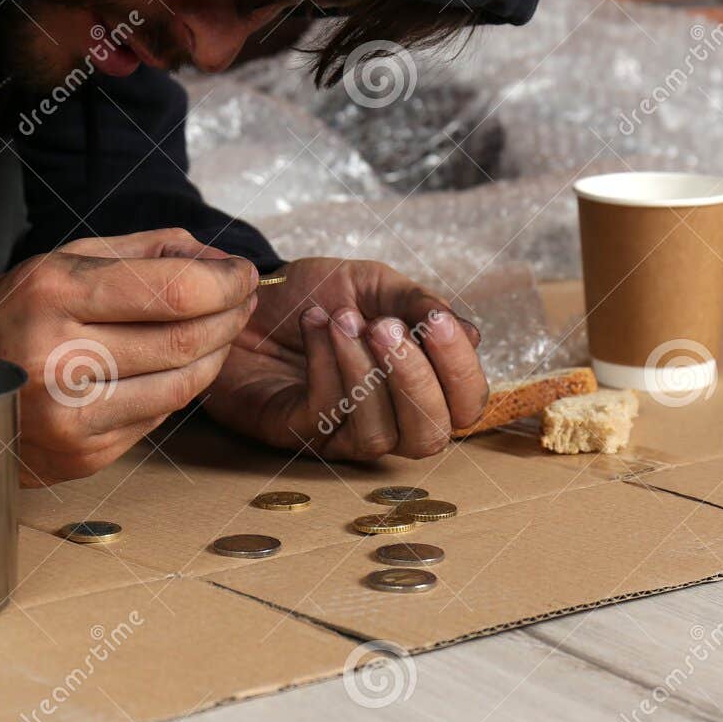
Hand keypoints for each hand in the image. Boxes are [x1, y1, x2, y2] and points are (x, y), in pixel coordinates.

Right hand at [0, 228, 258, 485]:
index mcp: (53, 295)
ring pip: (184, 386)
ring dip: (217, 354)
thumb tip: (220, 259)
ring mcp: (70, 416)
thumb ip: (145, 252)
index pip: (174, 292)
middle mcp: (59, 358)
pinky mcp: (82, 454)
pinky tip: (174, 366)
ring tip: (219, 329)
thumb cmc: (10, 313)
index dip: (226, 282)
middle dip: (231, 316)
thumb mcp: (65, 260)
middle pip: (187, 340)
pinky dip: (179, 387)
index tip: (243, 273)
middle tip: (241, 299)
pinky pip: (159, 417)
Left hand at [202, 258, 487, 460]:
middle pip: (430, 436)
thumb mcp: (373, 285)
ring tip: (343, 319)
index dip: (460, 370)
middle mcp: (391, 419)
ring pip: (378, 436)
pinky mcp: (299, 433)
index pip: (464, 403)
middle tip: (384, 326)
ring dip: (363, 371)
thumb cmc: (316, 295)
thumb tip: (472, 335)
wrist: (250, 296)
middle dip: (413, 378)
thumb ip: (419, 305)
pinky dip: (324, 364)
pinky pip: (325, 414)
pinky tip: (314, 325)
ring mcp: (344, 433)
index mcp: (420, 383)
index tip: (438, 322)